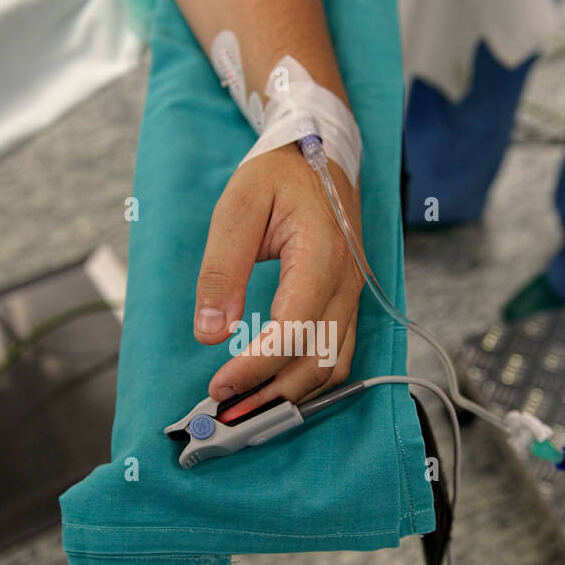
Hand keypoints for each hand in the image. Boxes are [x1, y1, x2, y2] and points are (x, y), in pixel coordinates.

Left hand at [192, 143, 362, 419]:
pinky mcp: (348, 303)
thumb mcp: (237, 207)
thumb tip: (210, 333)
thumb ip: (222, 270)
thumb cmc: (277, 174)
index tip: (219, 386)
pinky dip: (306, 382)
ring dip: (289, 396)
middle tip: (224, 412)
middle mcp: (347, 282)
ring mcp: (353, 296)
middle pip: (317, 361)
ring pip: (332, 367)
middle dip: (269, 394)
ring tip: (244, 408)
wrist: (319, 152)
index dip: (256, 367)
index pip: (294, 330)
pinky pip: (337, 356)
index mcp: (322, 255)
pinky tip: (272, 388)